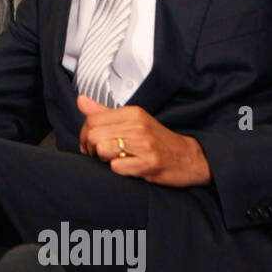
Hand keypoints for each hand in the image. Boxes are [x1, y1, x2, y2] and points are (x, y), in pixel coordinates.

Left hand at [76, 94, 211, 187]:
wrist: (190, 158)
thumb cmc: (159, 141)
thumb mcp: (134, 121)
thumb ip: (105, 113)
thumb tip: (82, 101)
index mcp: (132, 113)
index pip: (92, 119)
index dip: (85, 134)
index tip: (90, 142)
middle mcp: (138, 126)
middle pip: (93, 135)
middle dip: (90, 148)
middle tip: (99, 154)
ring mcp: (144, 145)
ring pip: (102, 149)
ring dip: (102, 159)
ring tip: (114, 159)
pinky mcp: (148, 163)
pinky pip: (116, 167)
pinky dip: (117, 170)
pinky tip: (127, 167)